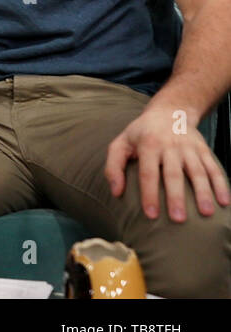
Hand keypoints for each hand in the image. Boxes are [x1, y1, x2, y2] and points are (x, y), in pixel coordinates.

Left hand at [104, 106, 230, 221]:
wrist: (170, 111)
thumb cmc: (141, 134)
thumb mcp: (121, 143)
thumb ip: (113, 167)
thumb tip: (116, 192)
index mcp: (148, 144)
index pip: (148, 172)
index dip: (149, 194)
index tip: (151, 215)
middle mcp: (170, 146)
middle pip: (173, 174)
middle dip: (176, 197)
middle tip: (178, 219)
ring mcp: (189, 148)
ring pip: (197, 172)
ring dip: (203, 193)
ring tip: (206, 213)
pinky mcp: (204, 149)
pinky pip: (214, 168)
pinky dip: (221, 184)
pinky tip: (225, 201)